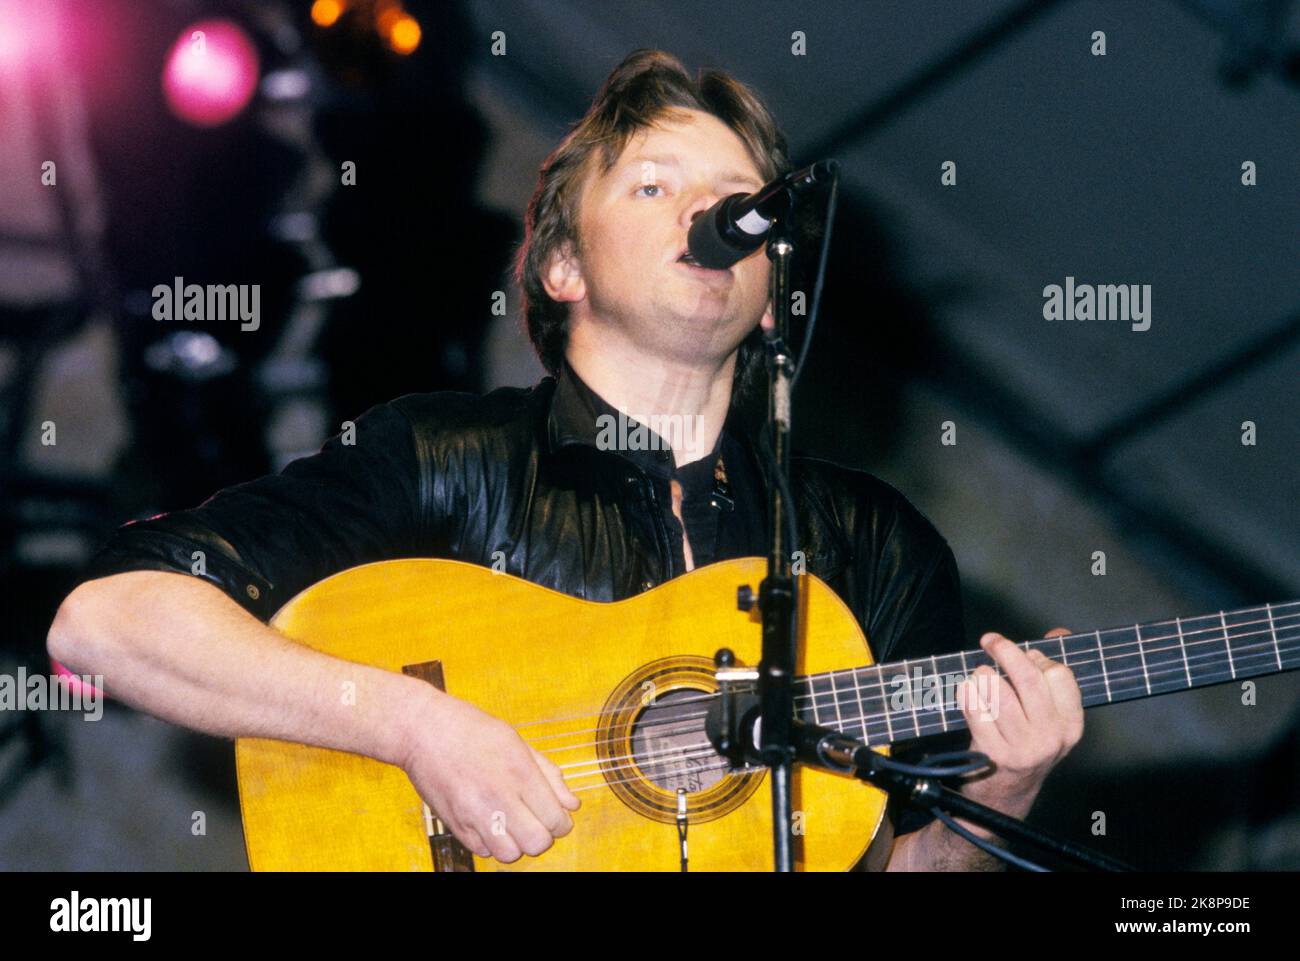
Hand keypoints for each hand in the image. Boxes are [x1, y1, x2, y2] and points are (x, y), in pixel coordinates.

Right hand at [399, 689, 579, 862]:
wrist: (423, 730)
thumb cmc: (471, 730)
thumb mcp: (518, 742)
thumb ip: (548, 774)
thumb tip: (572, 804)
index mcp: (520, 772)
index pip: (556, 819)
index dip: (561, 822)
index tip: (556, 816)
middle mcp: (498, 796)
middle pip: (537, 843)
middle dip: (543, 836)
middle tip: (536, 821)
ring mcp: (474, 814)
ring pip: (510, 855)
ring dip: (517, 844)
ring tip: (513, 824)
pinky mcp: (455, 825)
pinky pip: (484, 852)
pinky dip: (492, 843)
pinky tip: (491, 822)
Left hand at [957, 627, 1083, 819]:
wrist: (1004, 796)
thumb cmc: (1025, 745)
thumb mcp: (1048, 716)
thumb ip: (1052, 673)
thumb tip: (1058, 632)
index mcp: (1070, 725)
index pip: (1059, 675)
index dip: (1037, 658)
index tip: (1025, 653)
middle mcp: (1051, 737)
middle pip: (1027, 677)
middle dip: (1005, 650)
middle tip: (989, 640)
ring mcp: (1022, 747)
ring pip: (999, 690)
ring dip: (984, 675)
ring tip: (980, 678)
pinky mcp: (992, 753)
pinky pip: (974, 708)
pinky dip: (966, 693)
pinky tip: (967, 693)